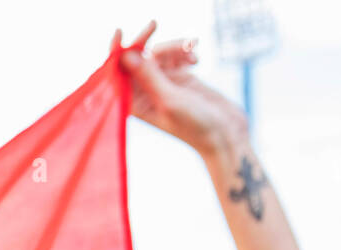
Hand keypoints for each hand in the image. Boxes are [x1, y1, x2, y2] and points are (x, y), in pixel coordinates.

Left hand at [114, 20, 249, 156]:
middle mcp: (145, 93)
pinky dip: (185, 51)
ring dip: (173, 47)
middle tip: (153, 24)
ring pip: (158, 53)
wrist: (225, 135)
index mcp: (135, 103)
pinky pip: (175, 55)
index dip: (115, 52)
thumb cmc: (195, 125)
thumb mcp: (170, 99)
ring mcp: (163, 83)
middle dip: (145, 41)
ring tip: (192, 53)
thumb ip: (148, 77)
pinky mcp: (180, 77)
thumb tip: (125, 56)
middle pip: (136, 58)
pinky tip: (196, 59)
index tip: (119, 32)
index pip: (117, 74)